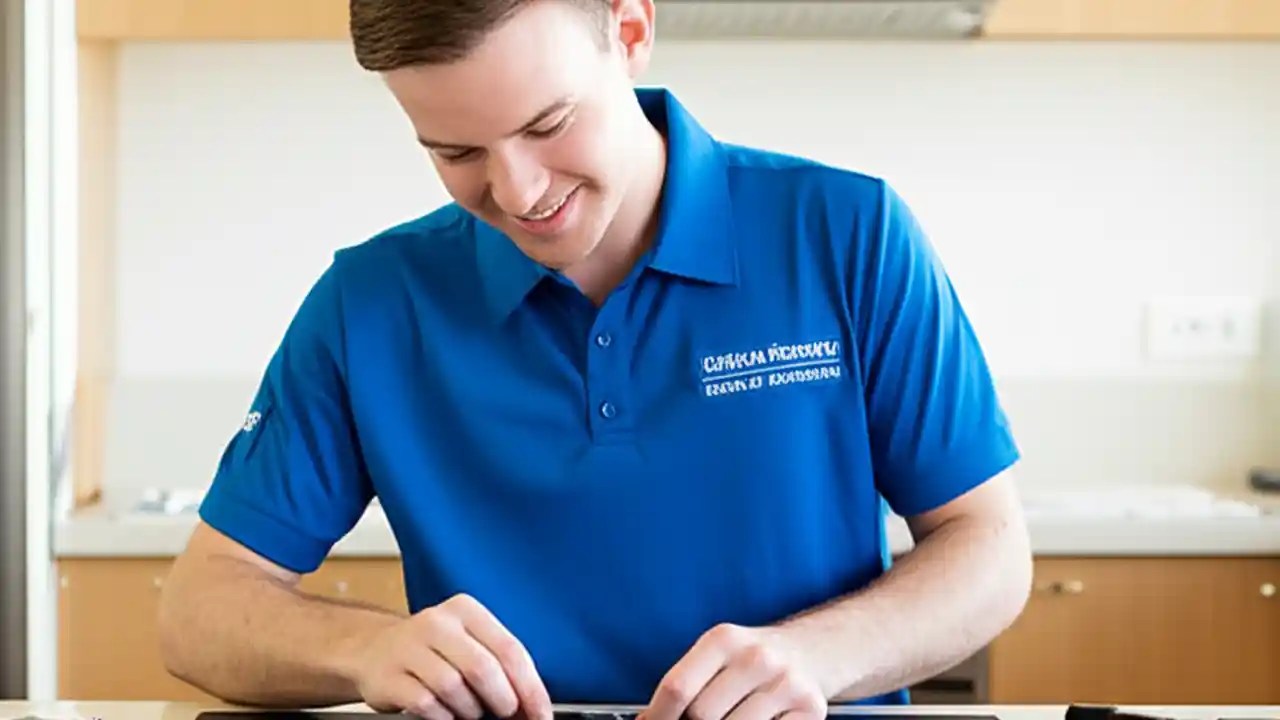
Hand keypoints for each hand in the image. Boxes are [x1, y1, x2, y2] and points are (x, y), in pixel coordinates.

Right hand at [349, 593, 552, 719]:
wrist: (372, 651)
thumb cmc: (432, 651)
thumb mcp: (468, 643)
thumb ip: (500, 665)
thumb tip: (533, 705)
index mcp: (466, 610)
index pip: (510, 650)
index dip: (530, 688)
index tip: (541, 714)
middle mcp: (437, 623)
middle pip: (483, 669)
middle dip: (502, 701)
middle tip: (505, 713)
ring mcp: (409, 647)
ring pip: (454, 688)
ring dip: (470, 711)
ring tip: (470, 711)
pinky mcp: (389, 676)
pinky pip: (426, 704)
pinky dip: (444, 716)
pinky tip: (446, 713)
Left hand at [640, 623, 826, 719]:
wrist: (811, 651)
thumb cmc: (752, 659)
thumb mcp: (716, 656)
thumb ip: (686, 684)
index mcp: (724, 640)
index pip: (677, 687)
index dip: (658, 716)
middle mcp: (756, 657)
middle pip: (702, 716)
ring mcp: (785, 683)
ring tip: (730, 717)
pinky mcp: (810, 708)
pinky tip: (757, 719)